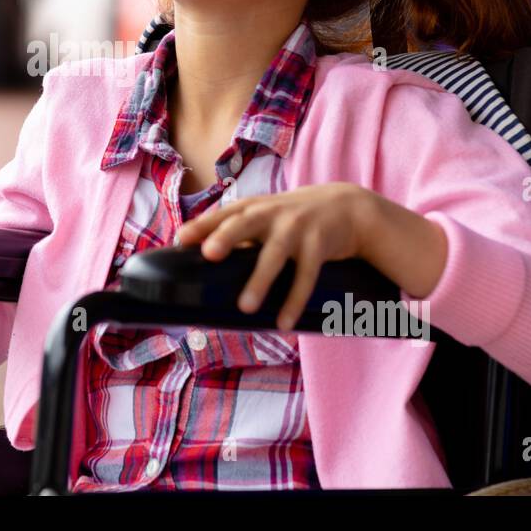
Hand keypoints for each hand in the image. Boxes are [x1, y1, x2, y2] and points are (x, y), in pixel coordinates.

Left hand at [173, 182, 445, 329]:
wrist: (349, 207)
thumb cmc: (293, 218)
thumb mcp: (266, 217)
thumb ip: (239, 236)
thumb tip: (201, 269)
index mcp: (253, 208)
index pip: (222, 214)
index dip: (201, 225)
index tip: (180, 240)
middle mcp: (272, 213)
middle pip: (244, 223)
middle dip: (226, 236)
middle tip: (209, 254)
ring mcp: (296, 227)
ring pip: (275, 255)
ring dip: (260, 281)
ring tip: (245, 308)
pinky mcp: (319, 244)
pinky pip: (306, 275)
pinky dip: (294, 300)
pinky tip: (284, 323)